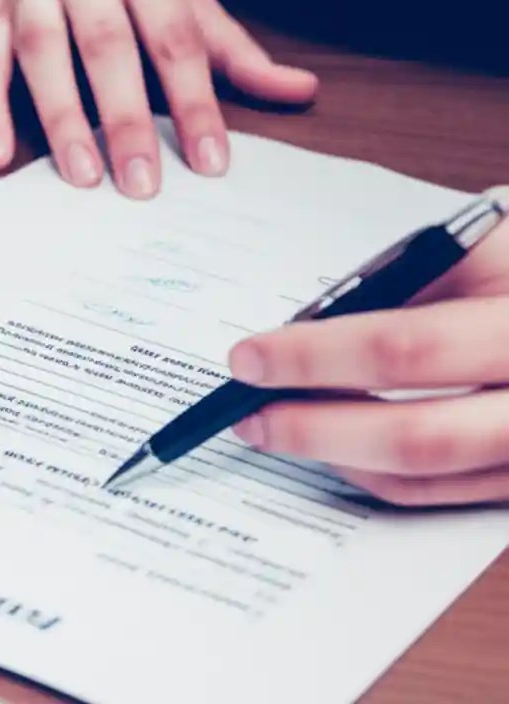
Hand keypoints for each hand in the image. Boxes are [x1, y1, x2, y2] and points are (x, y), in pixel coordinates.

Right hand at [0, 0, 317, 197]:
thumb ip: (229, 48)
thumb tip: (299, 89)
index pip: (176, 39)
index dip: (195, 101)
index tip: (209, 161)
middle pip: (108, 46)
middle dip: (126, 118)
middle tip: (141, 184)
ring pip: (42, 50)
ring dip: (61, 117)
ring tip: (83, 176)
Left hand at [226, 192, 508, 505]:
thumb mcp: (491, 240)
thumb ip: (411, 274)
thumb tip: (312, 322)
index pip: (407, 347)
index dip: (316, 357)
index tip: (249, 357)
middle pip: (416, 436)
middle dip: (314, 428)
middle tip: (247, 415)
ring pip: (425, 474)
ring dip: (334, 454)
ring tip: (271, 429)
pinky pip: (442, 492)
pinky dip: (373, 473)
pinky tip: (330, 448)